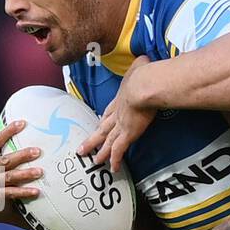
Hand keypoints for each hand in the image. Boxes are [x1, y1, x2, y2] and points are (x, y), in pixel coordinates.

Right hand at [0, 120, 42, 222]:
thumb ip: (1, 150)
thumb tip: (26, 134)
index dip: (9, 131)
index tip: (23, 123)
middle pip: (4, 160)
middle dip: (22, 155)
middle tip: (38, 151)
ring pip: (8, 176)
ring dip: (25, 174)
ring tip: (40, 172)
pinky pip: (10, 193)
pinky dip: (24, 192)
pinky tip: (36, 191)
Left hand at [80, 56, 153, 171]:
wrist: (144, 86)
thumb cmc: (145, 74)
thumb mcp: (141, 65)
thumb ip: (142, 64)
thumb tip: (146, 59)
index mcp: (120, 98)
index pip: (109, 111)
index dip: (104, 119)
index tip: (99, 123)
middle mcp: (118, 113)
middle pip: (102, 128)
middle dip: (93, 139)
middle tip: (83, 149)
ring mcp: (121, 125)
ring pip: (108, 142)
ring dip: (101, 152)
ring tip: (94, 162)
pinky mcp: (128, 134)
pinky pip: (119, 151)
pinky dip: (116, 160)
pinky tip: (114, 169)